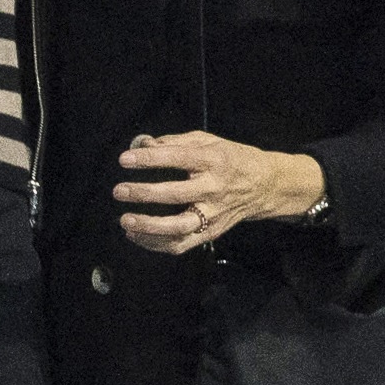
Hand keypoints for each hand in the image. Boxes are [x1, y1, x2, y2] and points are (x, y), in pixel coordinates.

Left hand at [113, 131, 325, 254]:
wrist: (265, 186)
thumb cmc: (231, 158)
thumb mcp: (209, 141)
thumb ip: (175, 142)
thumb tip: (143, 144)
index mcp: (213, 161)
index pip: (179, 158)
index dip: (150, 159)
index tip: (125, 159)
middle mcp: (214, 189)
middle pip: (176, 194)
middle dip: (145, 193)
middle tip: (119, 191)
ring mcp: (213, 214)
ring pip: (180, 227)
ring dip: (150, 227)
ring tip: (125, 221)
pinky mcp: (212, 233)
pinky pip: (182, 244)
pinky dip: (156, 243)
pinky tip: (136, 235)